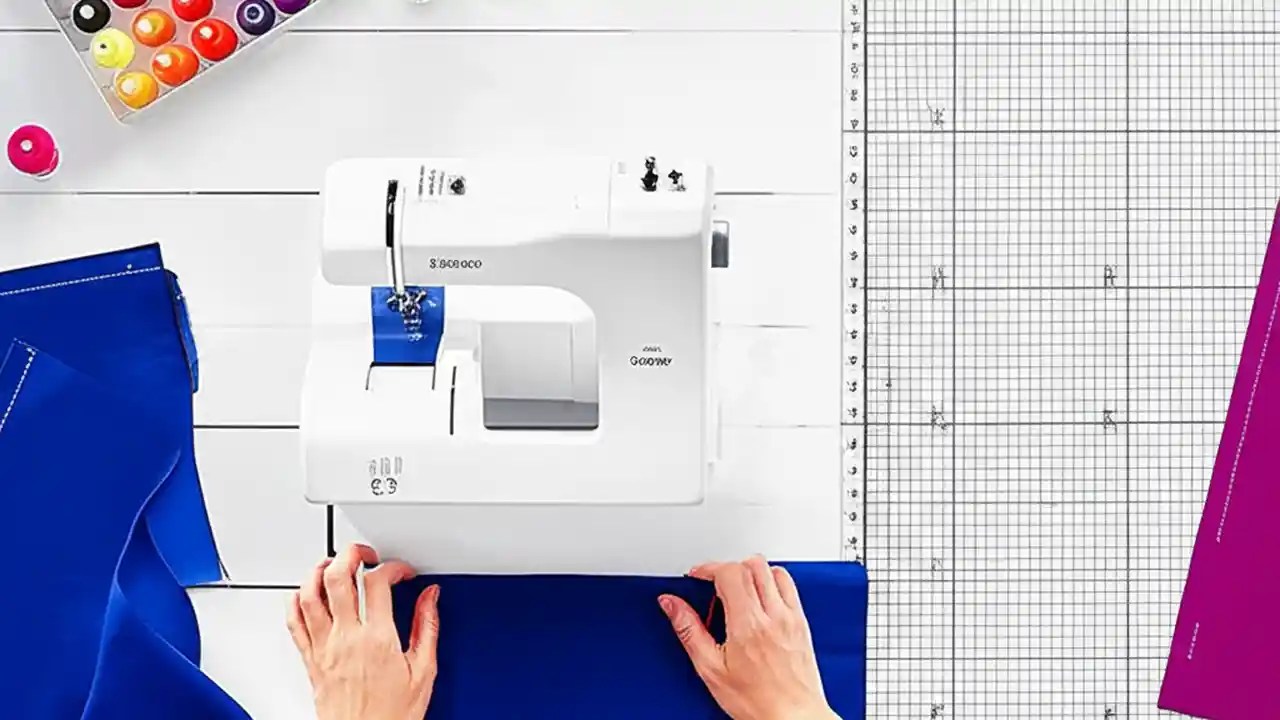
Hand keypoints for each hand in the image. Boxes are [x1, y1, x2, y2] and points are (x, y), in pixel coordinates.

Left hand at [286, 544, 440, 719]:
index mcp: (378, 639)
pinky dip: (297, 600)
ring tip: (335, 564)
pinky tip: (308, 593)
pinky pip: (294, 622)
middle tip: (365, 554)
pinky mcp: (310, 660)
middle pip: (338, 577)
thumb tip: (430, 598)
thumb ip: (426, 628)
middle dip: (351, 554)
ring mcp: (324, 648)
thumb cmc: (391, 716)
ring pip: (309, 594)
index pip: (377, 582)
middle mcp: (347, 639)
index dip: (391, 566)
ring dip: (320, 570)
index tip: (401, 572)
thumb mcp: (423, 672)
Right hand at [659, 556, 837, 719]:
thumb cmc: (757, 702)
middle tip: (713, 584)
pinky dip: (772, 582)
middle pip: (752, 565)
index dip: (709, 568)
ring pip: (773, 571)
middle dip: (728, 567)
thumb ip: (689, 630)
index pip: (730, 572)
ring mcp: (791, 617)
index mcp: (748, 625)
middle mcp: (774, 616)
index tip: (698, 576)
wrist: (792, 717)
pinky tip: (760, 600)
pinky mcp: (802, 623)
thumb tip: (672, 605)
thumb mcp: (711, 669)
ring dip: (752, 572)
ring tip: (736, 591)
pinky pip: (789, 587)